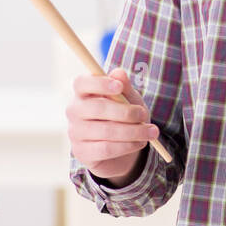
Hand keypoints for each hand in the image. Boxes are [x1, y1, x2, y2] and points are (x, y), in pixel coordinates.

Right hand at [67, 67, 158, 183]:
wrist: (121, 148)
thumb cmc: (123, 117)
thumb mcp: (128, 99)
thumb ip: (124, 87)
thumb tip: (119, 73)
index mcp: (83, 93)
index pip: (82, 83)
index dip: (99, 83)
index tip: (119, 86)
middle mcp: (74, 111)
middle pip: (96, 108)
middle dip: (125, 112)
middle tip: (144, 114)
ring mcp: (75, 133)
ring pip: (105, 131)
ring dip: (133, 132)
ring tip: (151, 132)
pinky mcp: (82, 152)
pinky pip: (106, 149)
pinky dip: (127, 146)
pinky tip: (140, 143)